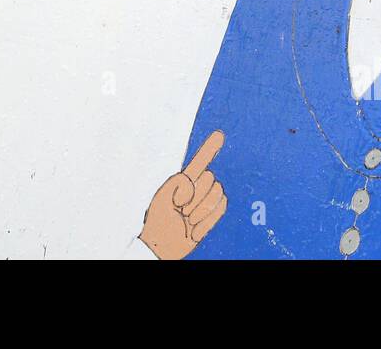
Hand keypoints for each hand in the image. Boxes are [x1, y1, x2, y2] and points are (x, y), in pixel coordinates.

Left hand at [138, 130, 226, 259]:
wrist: (163, 245)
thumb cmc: (159, 221)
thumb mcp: (162, 197)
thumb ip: (176, 183)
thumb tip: (193, 181)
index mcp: (183, 181)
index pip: (199, 161)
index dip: (209, 148)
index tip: (219, 135)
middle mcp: (197, 188)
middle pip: (209, 178)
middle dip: (195, 197)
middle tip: (180, 211)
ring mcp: (206, 201)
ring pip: (217, 193)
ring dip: (200, 211)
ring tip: (187, 220)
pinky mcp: (213, 214)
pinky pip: (221, 208)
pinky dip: (207, 221)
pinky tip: (194, 229)